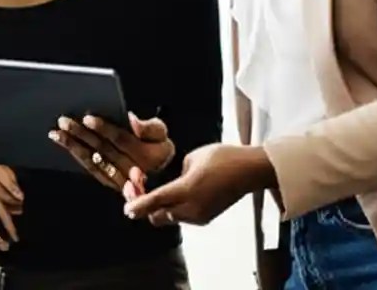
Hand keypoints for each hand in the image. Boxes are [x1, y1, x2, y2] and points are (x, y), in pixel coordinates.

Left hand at [49, 112, 174, 193]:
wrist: (159, 170)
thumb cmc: (156, 144)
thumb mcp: (160, 133)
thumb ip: (149, 127)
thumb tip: (132, 120)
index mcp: (148, 156)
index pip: (122, 140)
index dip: (104, 129)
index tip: (87, 118)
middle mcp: (133, 171)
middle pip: (103, 150)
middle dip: (82, 135)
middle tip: (64, 121)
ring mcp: (119, 180)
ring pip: (93, 161)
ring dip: (73, 147)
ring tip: (56, 133)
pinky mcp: (109, 183)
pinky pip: (91, 169)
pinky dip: (77, 157)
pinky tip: (66, 145)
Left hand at [122, 143, 275, 225]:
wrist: (250, 171)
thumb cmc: (222, 157)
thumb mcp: (192, 158)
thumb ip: (176, 175)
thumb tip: (171, 185)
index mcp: (186, 190)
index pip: (155, 201)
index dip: (138, 206)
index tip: (126, 209)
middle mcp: (191, 208)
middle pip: (157, 216)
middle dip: (144, 207)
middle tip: (138, 189)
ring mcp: (199, 216)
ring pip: (168, 218)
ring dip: (158, 208)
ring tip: (153, 189)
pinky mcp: (206, 218)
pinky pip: (181, 217)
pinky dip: (171, 209)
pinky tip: (170, 195)